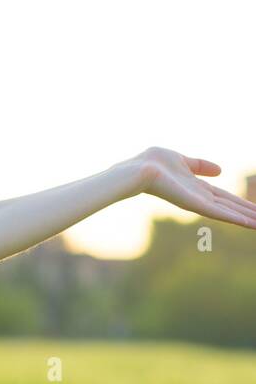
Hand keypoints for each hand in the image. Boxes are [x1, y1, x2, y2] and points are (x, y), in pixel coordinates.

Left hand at [133, 146, 255, 229]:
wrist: (138, 169)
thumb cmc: (152, 163)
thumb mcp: (182, 160)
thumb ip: (200, 165)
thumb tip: (221, 171)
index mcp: (196, 188)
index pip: (224, 198)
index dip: (241, 204)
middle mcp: (198, 197)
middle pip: (230, 207)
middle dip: (249, 214)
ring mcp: (197, 202)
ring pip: (229, 213)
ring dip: (248, 219)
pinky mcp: (194, 205)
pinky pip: (219, 212)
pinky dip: (236, 218)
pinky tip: (252, 224)